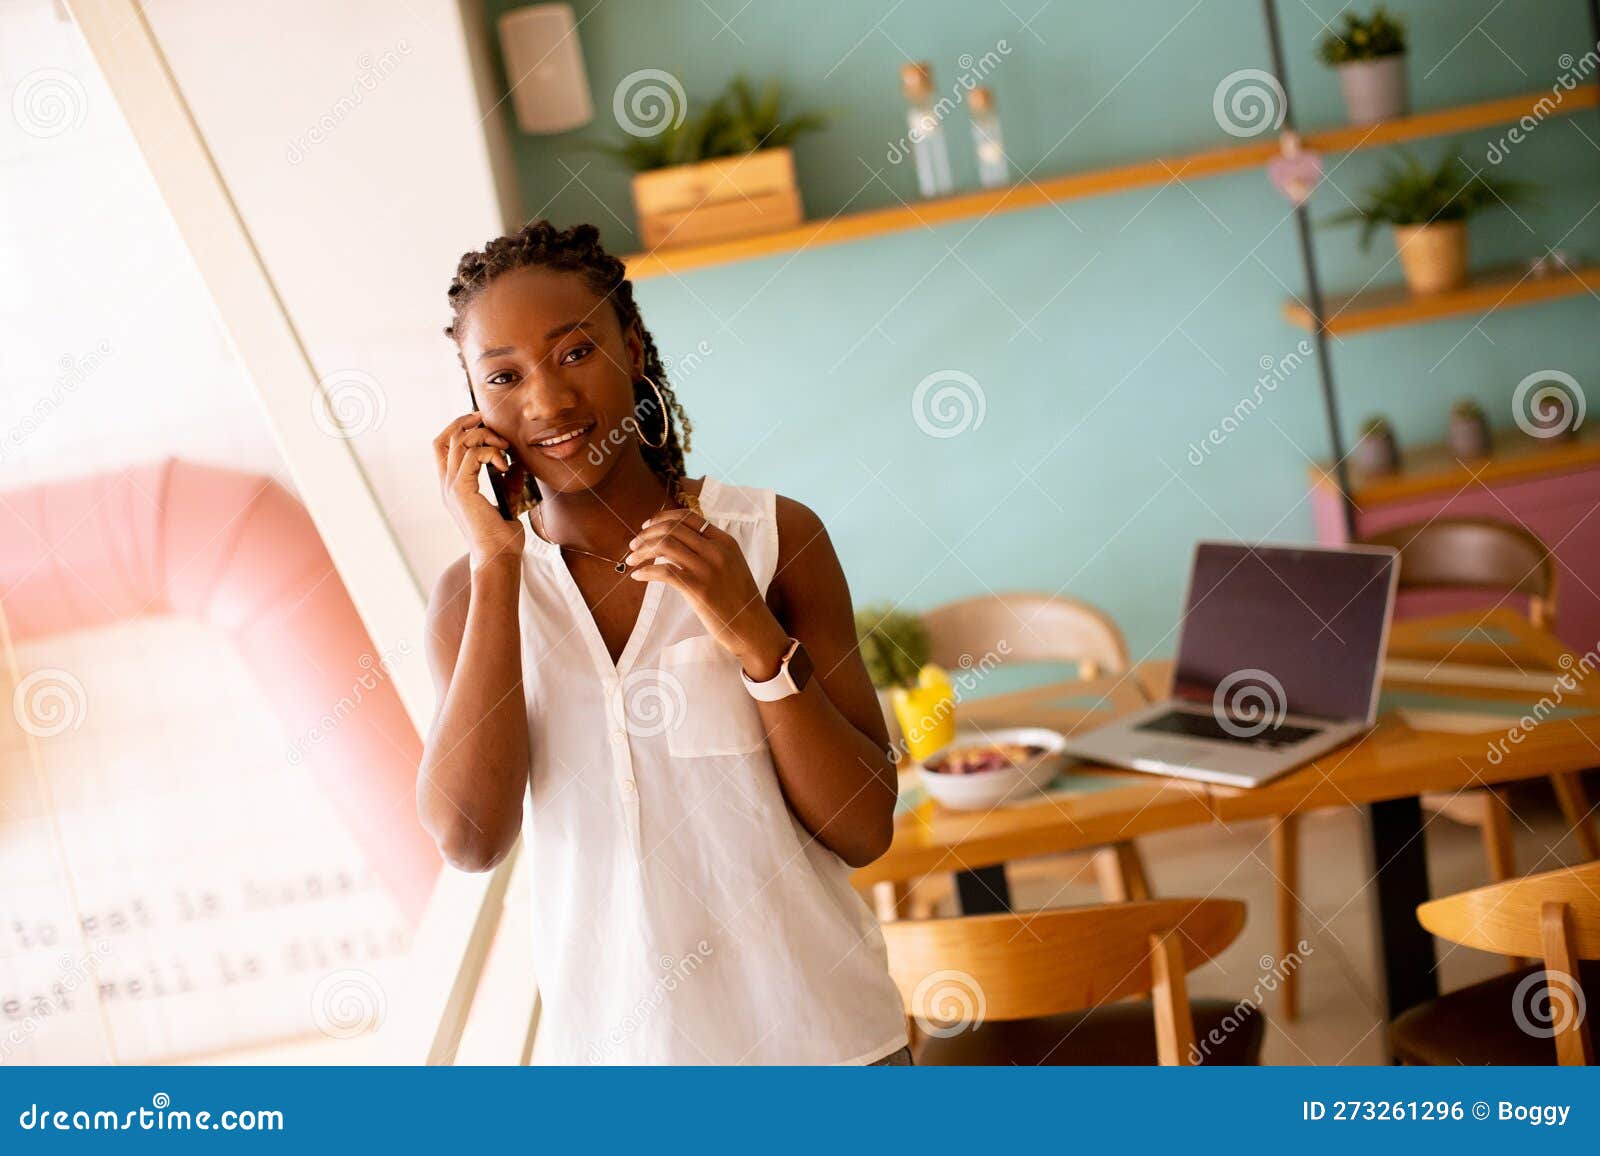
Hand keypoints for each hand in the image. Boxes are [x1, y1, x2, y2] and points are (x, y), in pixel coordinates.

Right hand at [433, 411, 525, 569]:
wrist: (498, 558)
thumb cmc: (502, 538)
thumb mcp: (507, 503)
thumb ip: (508, 483)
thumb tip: (516, 464)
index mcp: (453, 487)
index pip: (444, 447)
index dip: (458, 428)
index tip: (482, 422)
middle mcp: (447, 485)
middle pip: (444, 438)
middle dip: (466, 422)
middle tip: (489, 421)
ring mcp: (451, 487)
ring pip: (459, 442)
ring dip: (485, 437)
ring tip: (504, 447)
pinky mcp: (461, 491)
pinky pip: (473, 455)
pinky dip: (492, 453)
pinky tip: (504, 465)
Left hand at [625, 509, 789, 678]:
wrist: (752, 626)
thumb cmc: (738, 599)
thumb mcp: (730, 565)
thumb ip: (709, 550)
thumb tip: (675, 542)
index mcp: (725, 541)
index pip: (688, 517)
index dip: (662, 518)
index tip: (647, 527)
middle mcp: (717, 550)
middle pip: (672, 529)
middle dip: (647, 534)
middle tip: (634, 545)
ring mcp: (708, 568)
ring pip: (665, 545)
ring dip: (642, 550)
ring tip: (631, 559)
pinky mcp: (698, 588)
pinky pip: (664, 571)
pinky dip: (646, 571)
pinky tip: (638, 576)